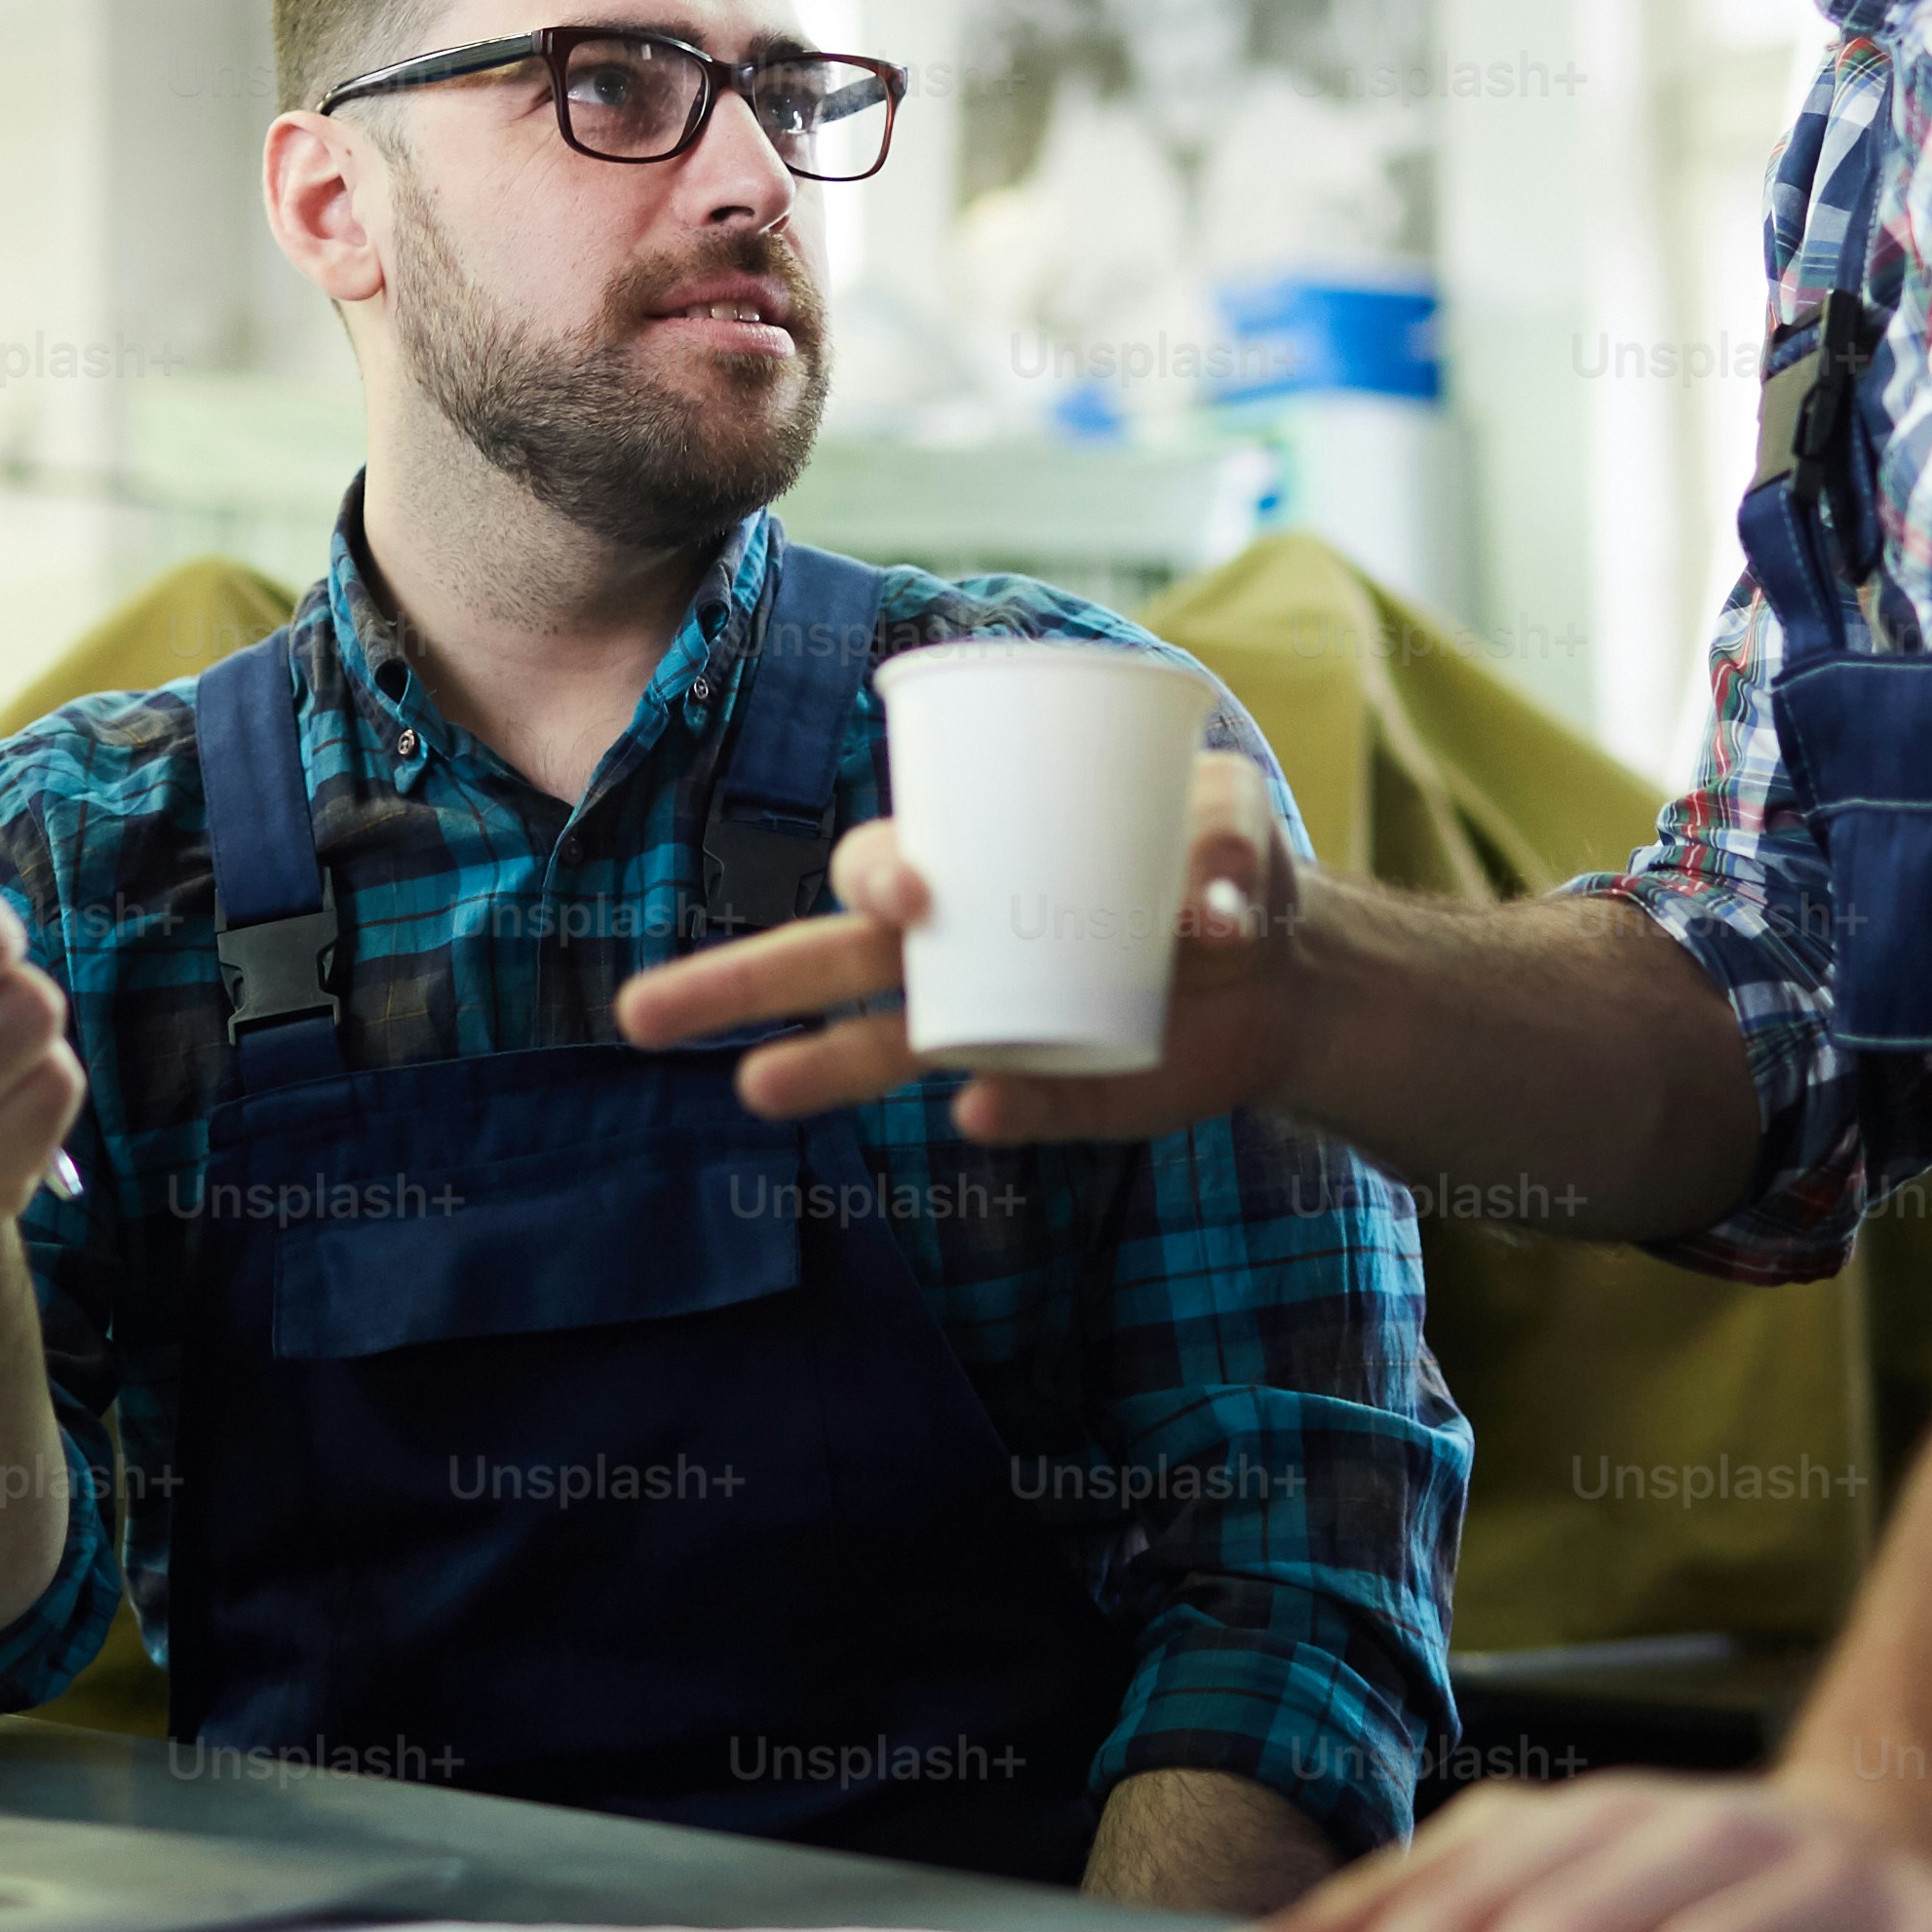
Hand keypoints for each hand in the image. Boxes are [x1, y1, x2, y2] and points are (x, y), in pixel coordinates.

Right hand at [609, 747, 1299, 1143]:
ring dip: (811, 1067)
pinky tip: (982, 1113)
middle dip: (734, 983)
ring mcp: (993, 1027)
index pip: (883, 866)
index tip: (912, 890)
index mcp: (974, 857)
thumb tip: (1210, 906)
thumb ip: (1231, 838)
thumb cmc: (1227, 862)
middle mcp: (957, 948)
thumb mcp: (1238, 817)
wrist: (1291, 974)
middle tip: (640, 1012)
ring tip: (749, 1089)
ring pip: (874, 1051)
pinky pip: (1008, 1108)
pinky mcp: (1054, 1094)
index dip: (876, 875)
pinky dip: (999, 1111)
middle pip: (823, 964)